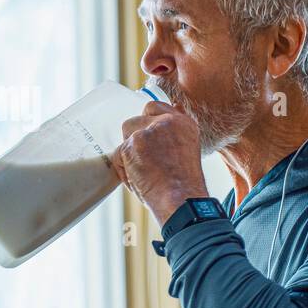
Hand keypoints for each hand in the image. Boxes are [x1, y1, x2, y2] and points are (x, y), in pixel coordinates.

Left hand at [113, 101, 209, 225]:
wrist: (182, 199)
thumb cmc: (186, 184)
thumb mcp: (189, 149)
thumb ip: (176, 131)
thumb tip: (174, 108)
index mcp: (184, 123)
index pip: (155, 108)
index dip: (147, 123)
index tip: (149, 140)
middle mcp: (167, 122)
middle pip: (137, 120)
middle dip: (136, 138)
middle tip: (145, 159)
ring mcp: (148, 132)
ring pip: (126, 136)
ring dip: (130, 153)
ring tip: (144, 172)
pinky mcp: (132, 145)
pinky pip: (118, 155)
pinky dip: (125, 171)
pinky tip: (139, 181)